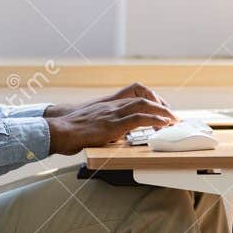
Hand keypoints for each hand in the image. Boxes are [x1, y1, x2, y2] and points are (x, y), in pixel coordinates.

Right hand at [43, 83, 175, 154]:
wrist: (59, 130)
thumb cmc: (71, 131)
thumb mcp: (91, 125)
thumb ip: (104, 127)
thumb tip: (110, 137)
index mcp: (108, 105)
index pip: (135, 96)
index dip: (151, 101)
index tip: (161, 110)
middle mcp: (113, 105)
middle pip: (143, 98)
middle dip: (161, 107)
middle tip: (173, 117)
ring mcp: (113, 114)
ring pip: (144, 105)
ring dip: (162, 112)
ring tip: (173, 120)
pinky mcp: (113, 124)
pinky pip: (139, 118)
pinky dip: (154, 120)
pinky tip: (163, 124)